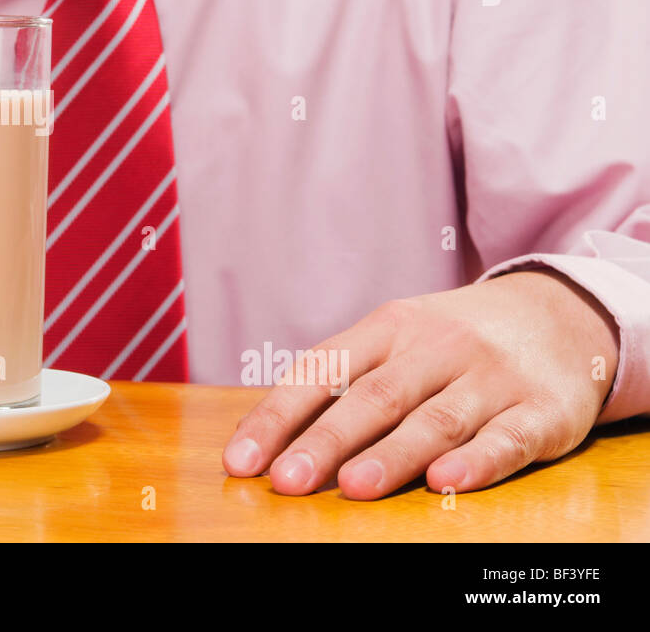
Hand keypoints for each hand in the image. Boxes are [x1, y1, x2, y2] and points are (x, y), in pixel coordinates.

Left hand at [221, 270, 618, 498]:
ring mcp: (492, 378)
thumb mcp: (399, 337)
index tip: (240, 460)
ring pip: (435, 419)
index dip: (277, 417)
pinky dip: (476, 462)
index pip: (322, 369)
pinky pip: (507, 439)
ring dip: (393, 455)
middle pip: (374, 397)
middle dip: (326, 442)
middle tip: (287, 481)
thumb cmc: (454, 340)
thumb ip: (345, 379)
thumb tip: (270, 439)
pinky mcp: (543, 411)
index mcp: (390, 326)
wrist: (561, 315)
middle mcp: (438, 347)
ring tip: (354, 486)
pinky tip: (445, 484)